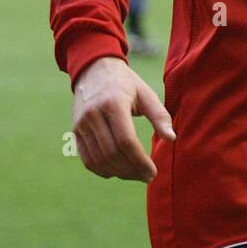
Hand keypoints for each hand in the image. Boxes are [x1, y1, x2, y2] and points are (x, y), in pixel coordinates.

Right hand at [71, 56, 174, 181]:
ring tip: (135, 175)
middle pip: (111, 154)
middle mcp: (93, 115)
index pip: (126, 141)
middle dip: (131, 170)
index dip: (140, 161)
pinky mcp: (75, 132)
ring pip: (98, 160)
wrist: (94, 71)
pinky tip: (119, 172)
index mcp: (113, 104)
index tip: (153, 171)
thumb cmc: (126, 83)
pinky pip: (87, 160)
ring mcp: (81, 125)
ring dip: (118, 174)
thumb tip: (172, 139)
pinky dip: (103, 170)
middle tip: (147, 177)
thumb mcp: (146, 93)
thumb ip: (159, 116)